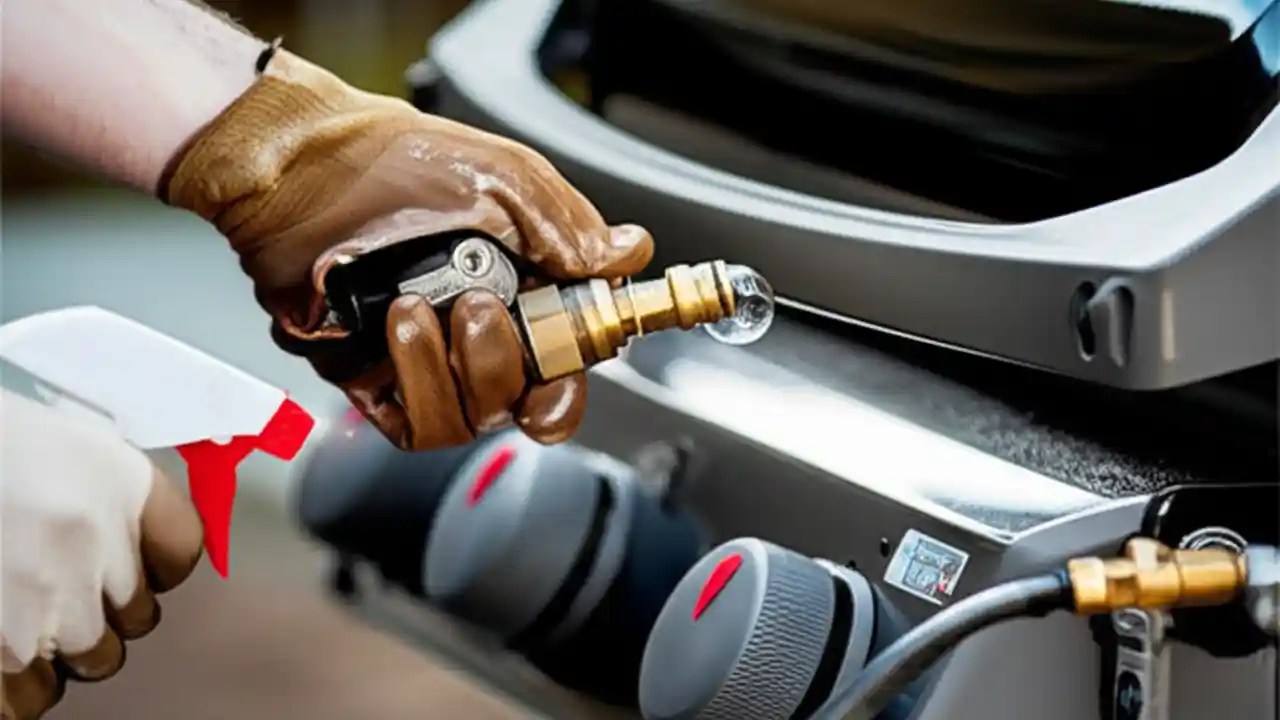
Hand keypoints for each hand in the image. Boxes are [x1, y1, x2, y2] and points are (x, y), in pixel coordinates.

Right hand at [1, 391, 203, 719]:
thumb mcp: (58, 446)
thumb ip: (106, 499)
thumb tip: (138, 556)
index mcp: (115, 479)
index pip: (182, 549)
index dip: (153, 565)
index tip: (132, 566)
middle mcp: (91, 537)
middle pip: (136, 616)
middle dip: (96, 610)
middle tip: (44, 583)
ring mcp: (44, 595)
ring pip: (92, 660)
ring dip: (56, 650)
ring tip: (12, 611)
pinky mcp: (4, 649)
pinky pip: (32, 698)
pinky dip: (15, 686)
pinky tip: (1, 647)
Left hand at [162, 50, 653, 450]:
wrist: (305, 170)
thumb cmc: (400, 162)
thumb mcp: (506, 180)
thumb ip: (571, 227)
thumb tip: (627, 255)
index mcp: (527, 292)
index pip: (570, 364)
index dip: (575, 376)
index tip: (568, 360)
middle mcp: (482, 335)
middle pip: (529, 401)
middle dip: (509, 362)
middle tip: (480, 306)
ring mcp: (432, 363)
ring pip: (476, 418)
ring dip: (459, 370)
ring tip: (421, 306)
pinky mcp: (379, 382)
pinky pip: (417, 423)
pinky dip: (418, 382)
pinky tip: (398, 326)